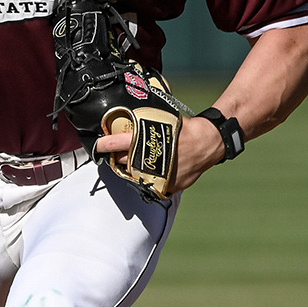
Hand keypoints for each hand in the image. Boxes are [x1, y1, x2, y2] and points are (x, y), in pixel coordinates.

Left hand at [93, 117, 225, 194]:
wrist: (208, 142)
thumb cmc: (186, 129)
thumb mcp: (163, 121)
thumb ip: (145, 124)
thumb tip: (128, 123)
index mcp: (147, 141)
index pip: (118, 143)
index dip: (105, 144)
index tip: (99, 145)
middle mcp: (151, 161)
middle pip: (123, 162)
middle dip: (119, 158)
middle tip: (119, 153)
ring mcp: (159, 176)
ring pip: (135, 175)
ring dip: (132, 169)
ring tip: (136, 161)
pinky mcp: (168, 185)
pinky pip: (152, 184)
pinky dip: (150, 178)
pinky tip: (152, 170)